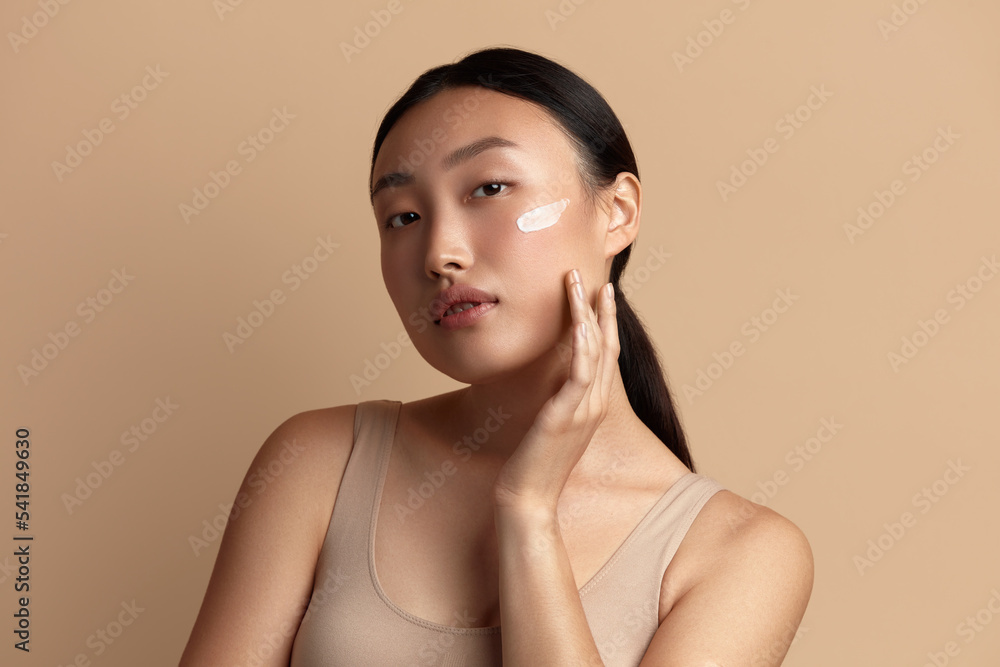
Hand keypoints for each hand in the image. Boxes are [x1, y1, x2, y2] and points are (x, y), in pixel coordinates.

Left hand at [492, 269, 619, 510]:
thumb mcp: (551, 425)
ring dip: (586, 314)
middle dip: (599, 309)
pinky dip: (581, 347)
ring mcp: (584, 410)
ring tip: (578, 284)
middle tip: (594, 277)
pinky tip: (578, 324)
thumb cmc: (534, 464)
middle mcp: (594, 404)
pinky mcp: (565, 416)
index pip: (604, 354)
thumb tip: (550, 380)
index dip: (605, 322)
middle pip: (605, 346)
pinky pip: (579, 375)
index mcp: (592, 405)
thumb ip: (557, 402)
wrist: (529, 498)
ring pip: (593, 351)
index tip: (600, 295)